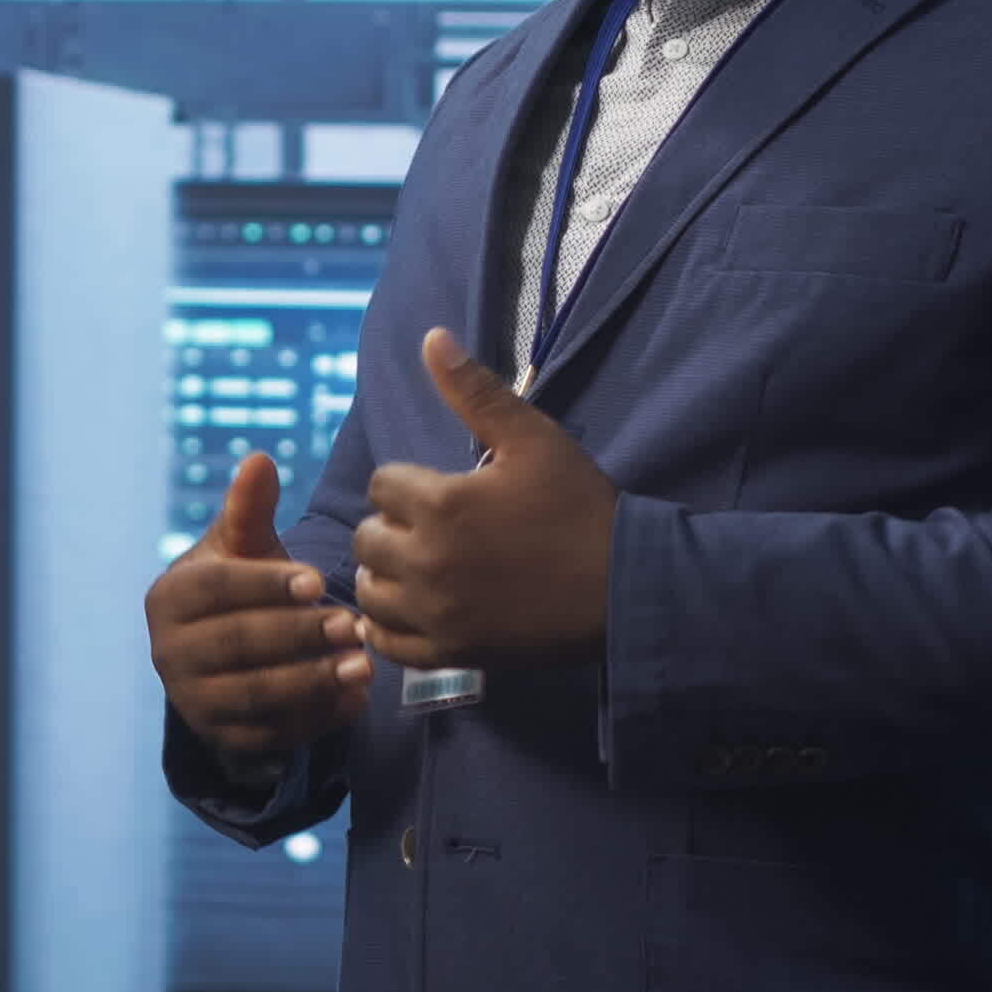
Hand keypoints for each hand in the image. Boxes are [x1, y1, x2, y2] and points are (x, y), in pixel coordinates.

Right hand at [147, 450, 372, 771]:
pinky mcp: (223, 738)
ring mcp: (193, 701)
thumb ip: (250, 508)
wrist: (223, 656)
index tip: (316, 579)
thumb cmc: (240, 587)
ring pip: (255, 694)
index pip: (215, 589)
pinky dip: (315, 720)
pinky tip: (354, 700)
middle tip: (352, 624)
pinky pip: (271, 734)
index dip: (266, 584)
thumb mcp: (241, 547)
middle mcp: (168, 653)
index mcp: (168, 598)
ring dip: (313, 681)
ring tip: (363, 664)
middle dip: (298, 634)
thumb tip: (260, 458)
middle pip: (236, 643)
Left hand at [349, 328, 619, 671]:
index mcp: (441, 504)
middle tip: (430, 527)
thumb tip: (430, 337)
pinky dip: (390, 627)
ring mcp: (435, 614)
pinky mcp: (449, 654)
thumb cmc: (580, 506)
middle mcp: (426, 562)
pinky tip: (411, 610)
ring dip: (386, 574)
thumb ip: (475, 391)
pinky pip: (388, 645)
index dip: (407, 482)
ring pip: (370, 591)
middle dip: (391, 526)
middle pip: (366, 537)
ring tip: (421, 566)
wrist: (625, 587)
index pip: (381, 484)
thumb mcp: (533, 439)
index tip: (441, 489)